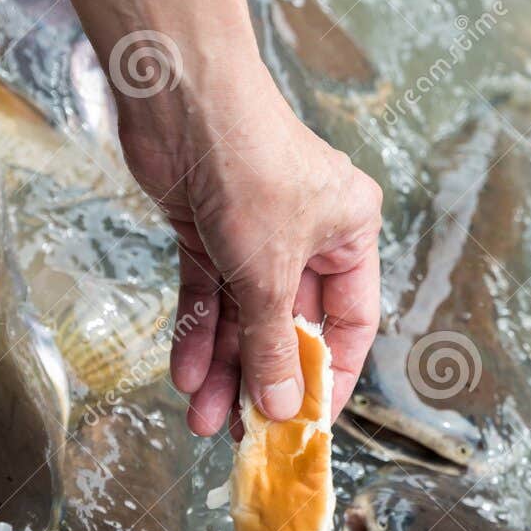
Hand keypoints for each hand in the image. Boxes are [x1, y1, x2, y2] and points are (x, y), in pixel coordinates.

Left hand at [118, 58, 381, 436]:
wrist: (181, 97)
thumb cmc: (248, 167)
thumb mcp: (268, 274)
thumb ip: (272, 346)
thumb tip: (284, 410)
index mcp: (350, 232)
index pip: (350, 323)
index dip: (330, 377)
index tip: (307, 425)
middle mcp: (308, 233)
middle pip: (287, 325)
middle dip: (261, 379)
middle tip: (241, 434)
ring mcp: (255, 231)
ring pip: (242, 315)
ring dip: (223, 367)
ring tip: (202, 418)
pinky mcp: (208, 227)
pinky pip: (208, 293)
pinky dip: (198, 331)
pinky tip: (185, 374)